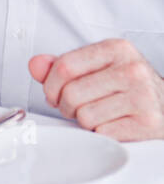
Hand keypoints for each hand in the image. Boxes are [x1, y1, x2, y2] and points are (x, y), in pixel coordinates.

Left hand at [28, 40, 163, 140]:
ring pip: (85, 116)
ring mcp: (142, 96)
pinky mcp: (147, 123)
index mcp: (116, 49)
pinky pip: (103, 134)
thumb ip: (64, 65)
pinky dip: (102, 134)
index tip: (53, 94)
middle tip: (77, 109)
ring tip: (98, 116)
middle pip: (72, 93)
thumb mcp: (98, 67)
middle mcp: (132, 69)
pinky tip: (113, 126)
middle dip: (67, 107)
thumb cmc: (128, 88)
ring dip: (85, 122)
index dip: (51, 85)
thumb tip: (36, 65)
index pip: (65, 66)